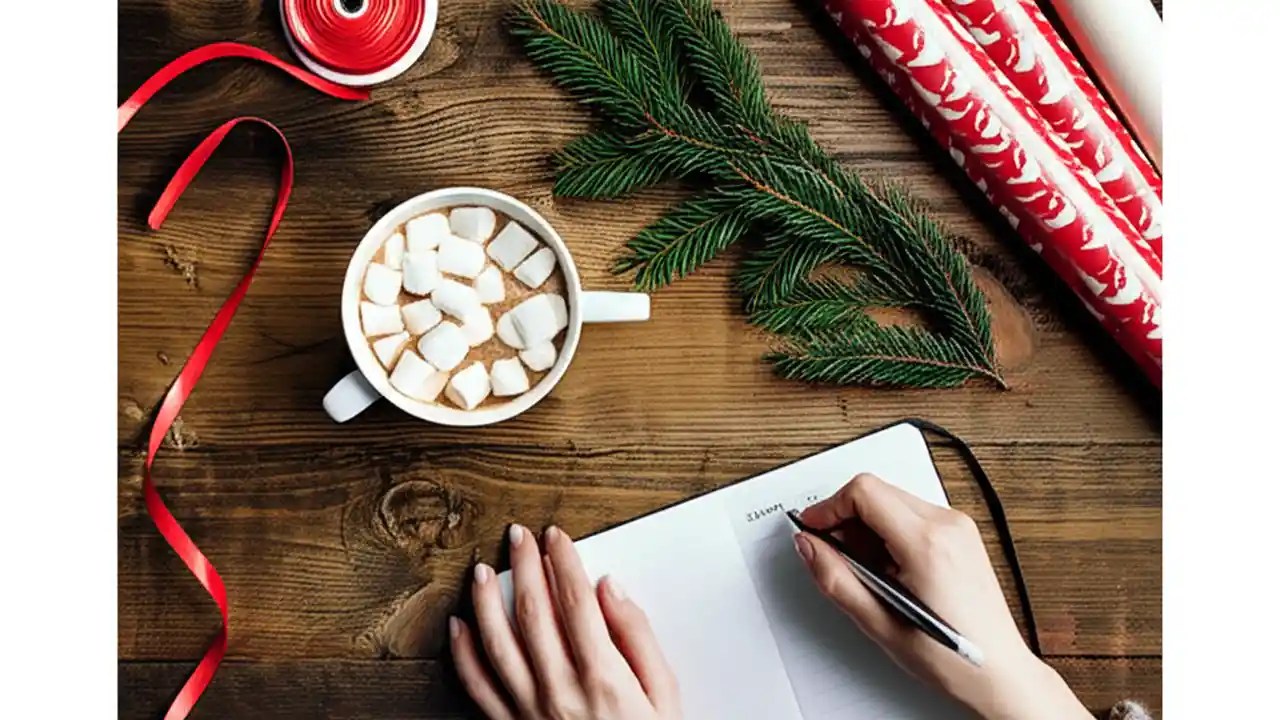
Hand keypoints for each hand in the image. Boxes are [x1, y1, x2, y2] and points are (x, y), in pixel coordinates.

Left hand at [450, 524, 681, 719]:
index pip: (575, 600)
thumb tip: (612, 590)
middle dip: (524, 566)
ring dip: (486, 602)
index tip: (557, 537)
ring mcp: (530, 710)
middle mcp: (560, 689)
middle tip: (519, 536)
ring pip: (497, 643)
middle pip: (534, 612)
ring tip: (481, 571)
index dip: (563, 561)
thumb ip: (639, 638)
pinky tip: (458, 627)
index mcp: (603, 676)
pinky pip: (477, 687)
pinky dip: (463, 654)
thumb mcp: (665, 695)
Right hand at [794, 474, 1090, 719]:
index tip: (813, 528)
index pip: (864, 491)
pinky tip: (890, 569)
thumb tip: (809, 547)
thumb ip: (836, 579)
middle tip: (837, 556)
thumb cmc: (952, 657)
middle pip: (876, 490)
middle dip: (846, 518)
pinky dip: (889, 532)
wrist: (997, 671)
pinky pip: (911, 513)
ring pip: (892, 499)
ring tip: (870, 571)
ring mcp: (959, 527)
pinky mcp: (961, 534)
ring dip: (868, 527)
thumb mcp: (880, 624)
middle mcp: (948, 526)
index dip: (829, 507)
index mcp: (927, 544)